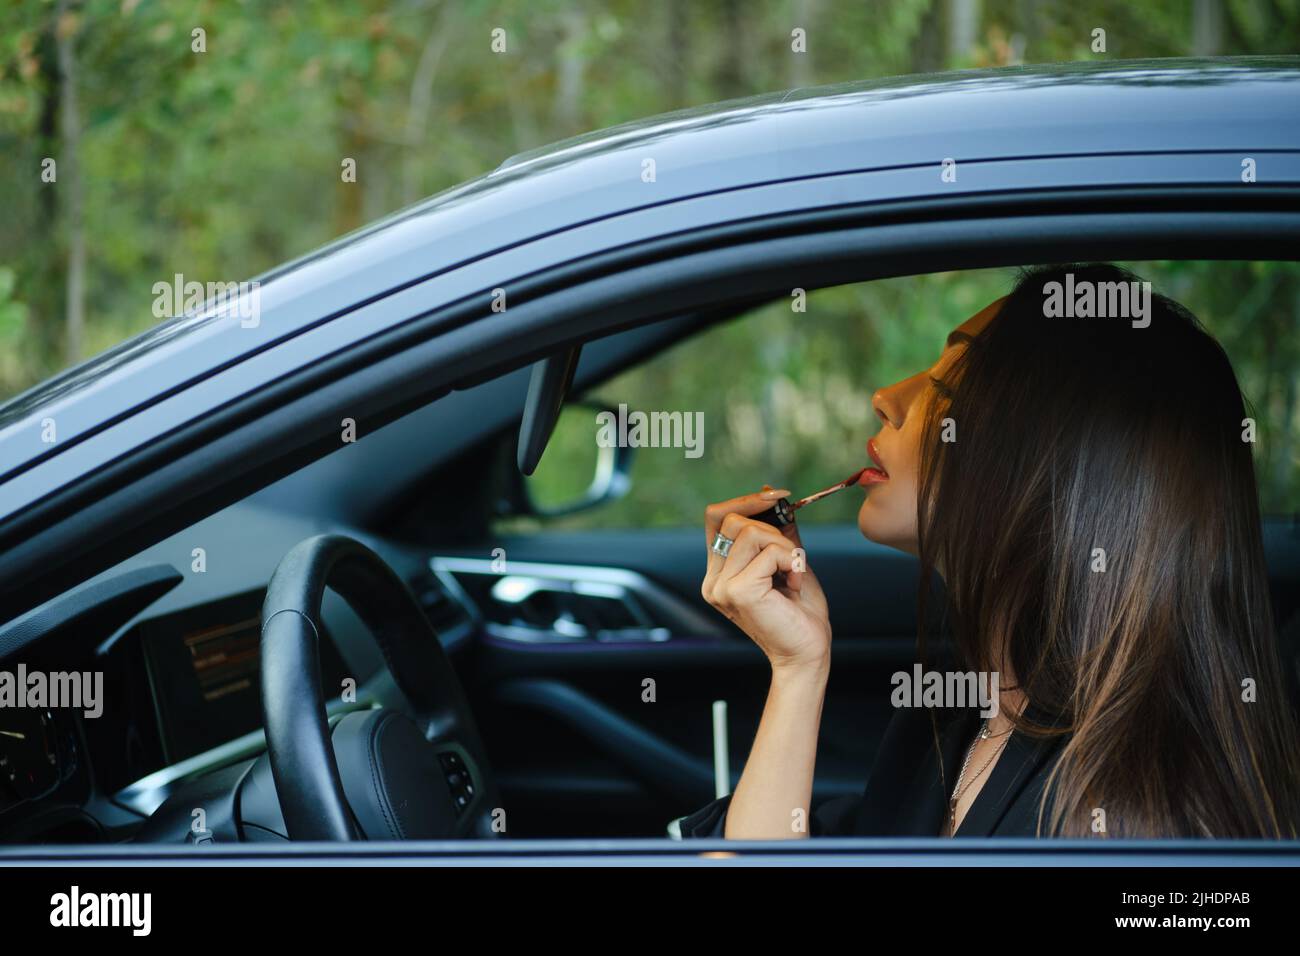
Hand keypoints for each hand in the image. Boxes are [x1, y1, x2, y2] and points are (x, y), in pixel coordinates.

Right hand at [701, 486, 831, 670]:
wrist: (807, 652)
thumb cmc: (800, 612)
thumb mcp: (788, 560)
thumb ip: (777, 530)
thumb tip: (769, 492)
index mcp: (719, 572)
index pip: (716, 518)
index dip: (745, 501)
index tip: (778, 497)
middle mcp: (713, 579)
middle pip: (732, 520)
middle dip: (771, 528)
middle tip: (791, 557)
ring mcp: (721, 587)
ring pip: (751, 533)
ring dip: (784, 547)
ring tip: (793, 574)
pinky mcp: (738, 592)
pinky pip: (768, 553)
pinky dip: (790, 562)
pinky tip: (793, 585)